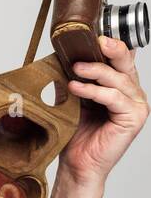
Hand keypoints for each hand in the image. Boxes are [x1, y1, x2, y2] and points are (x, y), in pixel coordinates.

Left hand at [60, 35, 149, 190]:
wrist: (77, 164)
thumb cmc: (76, 134)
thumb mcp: (72, 98)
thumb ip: (72, 77)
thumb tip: (61, 53)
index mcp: (120, 86)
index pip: (120, 57)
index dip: (110, 43)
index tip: (92, 33)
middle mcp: (132, 93)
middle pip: (126, 62)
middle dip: (110, 47)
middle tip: (93, 40)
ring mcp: (136, 105)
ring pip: (119, 78)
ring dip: (95, 71)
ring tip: (75, 69)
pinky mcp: (134, 118)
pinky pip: (115, 97)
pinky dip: (95, 91)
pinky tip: (77, 87)